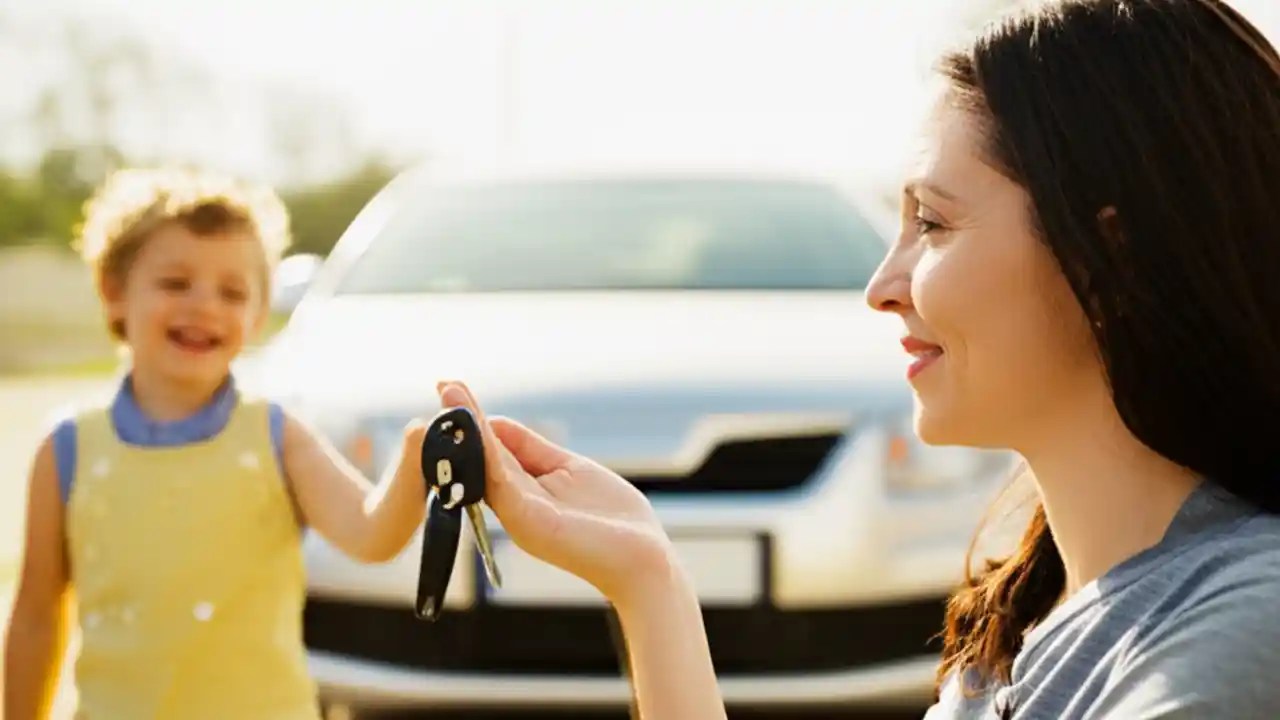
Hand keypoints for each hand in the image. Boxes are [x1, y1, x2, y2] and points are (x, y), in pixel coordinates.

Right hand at [436, 380, 676, 609]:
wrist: (641, 560)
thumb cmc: (613, 521)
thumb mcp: (569, 470)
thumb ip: (533, 450)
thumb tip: (496, 423)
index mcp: (524, 490)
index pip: (495, 447)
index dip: (478, 419)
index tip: (456, 389)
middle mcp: (514, 503)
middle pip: (483, 454)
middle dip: (464, 418)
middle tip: (444, 383)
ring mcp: (518, 513)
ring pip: (485, 462)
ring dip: (468, 426)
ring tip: (451, 391)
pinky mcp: (528, 520)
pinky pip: (501, 477)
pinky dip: (486, 447)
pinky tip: (475, 421)